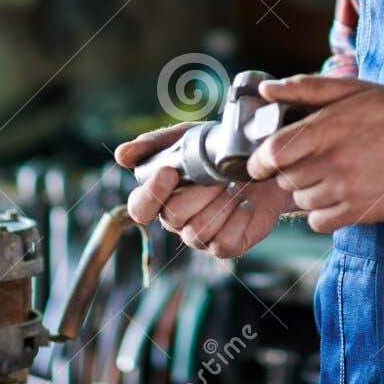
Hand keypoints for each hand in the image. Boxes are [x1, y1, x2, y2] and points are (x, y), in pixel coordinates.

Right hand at [114, 122, 292, 257]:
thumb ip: (152, 145)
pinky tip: (246, 203)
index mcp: (160, 196)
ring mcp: (200, 236)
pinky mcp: (226, 246)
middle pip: (172, 217)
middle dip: (198, 192)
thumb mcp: (186, 137)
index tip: (170, 172)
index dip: (150, 194)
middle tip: (219, 175)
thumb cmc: (218, 151)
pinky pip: (222, 243)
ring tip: (233, 186)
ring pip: (196, 232)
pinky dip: (237, 219)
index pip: (138, 208)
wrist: (263, 162)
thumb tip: (120, 155)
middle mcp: (176, 220)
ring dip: (218, 205)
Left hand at [245, 76, 383, 233]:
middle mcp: (333, 161)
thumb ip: (306, 88)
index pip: (271, 153)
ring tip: (330, 174)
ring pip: (301, 200)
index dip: (260, 160)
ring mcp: (347, 190)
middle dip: (288, 171)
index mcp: (327, 128)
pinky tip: (338, 195)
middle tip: (308, 161)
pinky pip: (319, 221)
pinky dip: (322, 212)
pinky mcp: (361, 212)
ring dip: (307, 190)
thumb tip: (265, 91)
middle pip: (284, 179)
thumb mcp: (354, 89)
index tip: (263, 161)